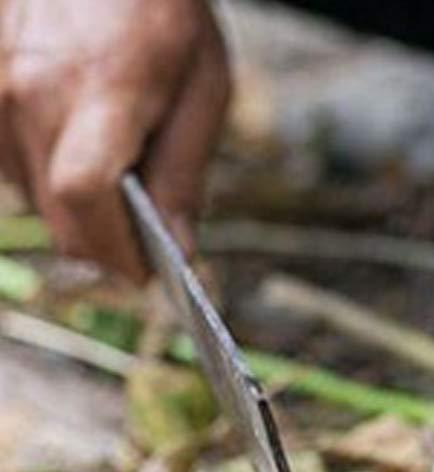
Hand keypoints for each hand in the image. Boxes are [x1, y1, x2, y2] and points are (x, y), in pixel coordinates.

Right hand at [0, 0, 229, 279]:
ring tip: (111, 165)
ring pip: (28, 194)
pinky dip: (41, 171)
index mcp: (99, 90)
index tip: (143, 272)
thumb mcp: (203, 85)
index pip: (85, 197)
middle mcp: (29, 90)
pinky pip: (7, 163)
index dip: (113, 249)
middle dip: (102, 242)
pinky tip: (74, 143)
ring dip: (72, 204)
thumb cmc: (159, 5)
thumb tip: (179, 246)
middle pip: (57, 213)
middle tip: (140, 241)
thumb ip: (185, 172)